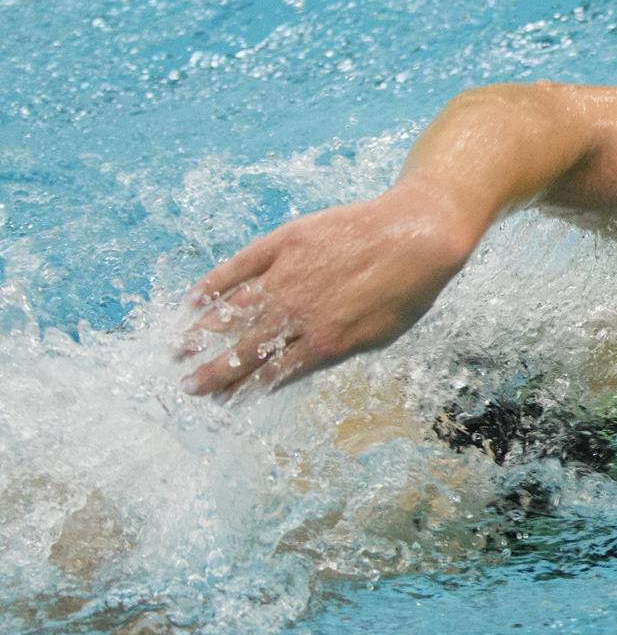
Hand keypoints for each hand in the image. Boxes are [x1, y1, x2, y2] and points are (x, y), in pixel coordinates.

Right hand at [178, 183, 478, 398]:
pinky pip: (238, 267)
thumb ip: (333, 353)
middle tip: (188, 386)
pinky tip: (194, 300)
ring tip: (179, 348)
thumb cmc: (407, 290)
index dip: (243, 391)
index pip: (270, 375)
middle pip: (244, 350)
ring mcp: (287, 276)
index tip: (222, 402)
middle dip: (213, 372)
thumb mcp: (377, 336)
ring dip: (201, 332)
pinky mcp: (284, 243)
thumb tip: (295, 367)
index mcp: (324, 344)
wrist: (419, 233)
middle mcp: (298, 313)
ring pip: (233, 311)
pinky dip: (213, 285)